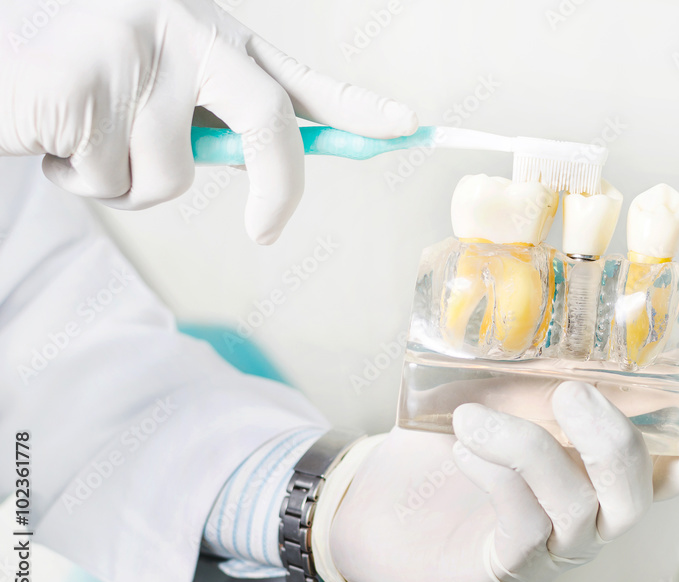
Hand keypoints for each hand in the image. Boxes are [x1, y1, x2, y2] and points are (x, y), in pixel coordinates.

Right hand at [0, 0, 416, 243]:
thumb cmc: (72, 76)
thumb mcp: (153, 87)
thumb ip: (208, 120)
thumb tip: (266, 178)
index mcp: (208, 32)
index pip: (297, 76)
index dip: (354, 106)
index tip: (408, 126)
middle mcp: (182, 28)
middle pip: (269, 120)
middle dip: (279, 186)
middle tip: (267, 232)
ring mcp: (135, 51)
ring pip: (172, 176)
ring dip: (124, 184)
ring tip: (77, 137)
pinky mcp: (86, 82)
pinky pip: (112, 179)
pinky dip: (78, 180)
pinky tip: (46, 132)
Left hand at [325, 382, 678, 581]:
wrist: (382, 503)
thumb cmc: (450, 440)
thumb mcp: (489, 395)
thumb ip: (519, 369)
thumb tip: (528, 312)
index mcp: (601, 470)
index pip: (673, 472)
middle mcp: (593, 513)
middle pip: (637, 492)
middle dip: (612, 438)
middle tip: (571, 393)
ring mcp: (555, 545)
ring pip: (578, 505)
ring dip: (528, 449)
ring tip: (473, 417)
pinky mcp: (510, 567)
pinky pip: (521, 523)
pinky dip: (495, 478)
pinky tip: (461, 450)